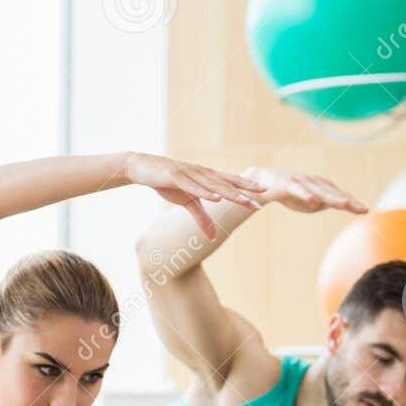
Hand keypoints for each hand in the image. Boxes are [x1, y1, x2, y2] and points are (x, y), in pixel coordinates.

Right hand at [123, 152, 264, 237]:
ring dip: (229, 192)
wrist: (142, 168)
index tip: (263, 193)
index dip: (246, 187)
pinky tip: (216, 197)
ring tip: (244, 199)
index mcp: (206, 178)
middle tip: (262, 193)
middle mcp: (201, 173)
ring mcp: (189, 173)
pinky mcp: (176, 177)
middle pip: (226, 183)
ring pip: (212, 185)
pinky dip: (205, 192)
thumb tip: (214, 237)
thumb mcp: (186, 203)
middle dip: (244, 189)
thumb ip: (202, 219)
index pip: (230, 183)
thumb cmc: (167, 183)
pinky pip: (193, 187)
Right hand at [243, 167, 367, 215]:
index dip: (352, 202)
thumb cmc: (288, 193)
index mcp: (319, 186)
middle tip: (363, 209)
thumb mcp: (307, 203)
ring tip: (346, 204)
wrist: (263, 183)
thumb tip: (331, 205)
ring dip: (333, 197)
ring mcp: (301, 182)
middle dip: (348, 200)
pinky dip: (305, 194)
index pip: (339, 195)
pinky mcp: (287, 184)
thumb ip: (320, 204)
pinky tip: (314, 199)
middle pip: (333, 192)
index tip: (365, 210)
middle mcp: (313, 182)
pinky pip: (297, 190)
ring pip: (319, 191)